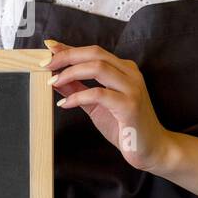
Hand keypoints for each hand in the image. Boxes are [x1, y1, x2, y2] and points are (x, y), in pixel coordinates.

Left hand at [42, 38, 174, 171]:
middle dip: (67, 56)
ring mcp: (132, 88)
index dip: (70, 48)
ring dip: (71, 72)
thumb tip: (55, 78)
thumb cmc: (125, 126)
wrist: (152, 149)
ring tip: (53, 81)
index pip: (93, 51)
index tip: (49, 47)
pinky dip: (78, 96)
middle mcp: (130, 74)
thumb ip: (78, 89)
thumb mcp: (96, 105)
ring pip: (98, 67)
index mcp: (123, 70)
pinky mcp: (130, 106)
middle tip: (45, 64)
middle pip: (95, 53)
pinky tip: (65, 104)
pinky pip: (99, 94)